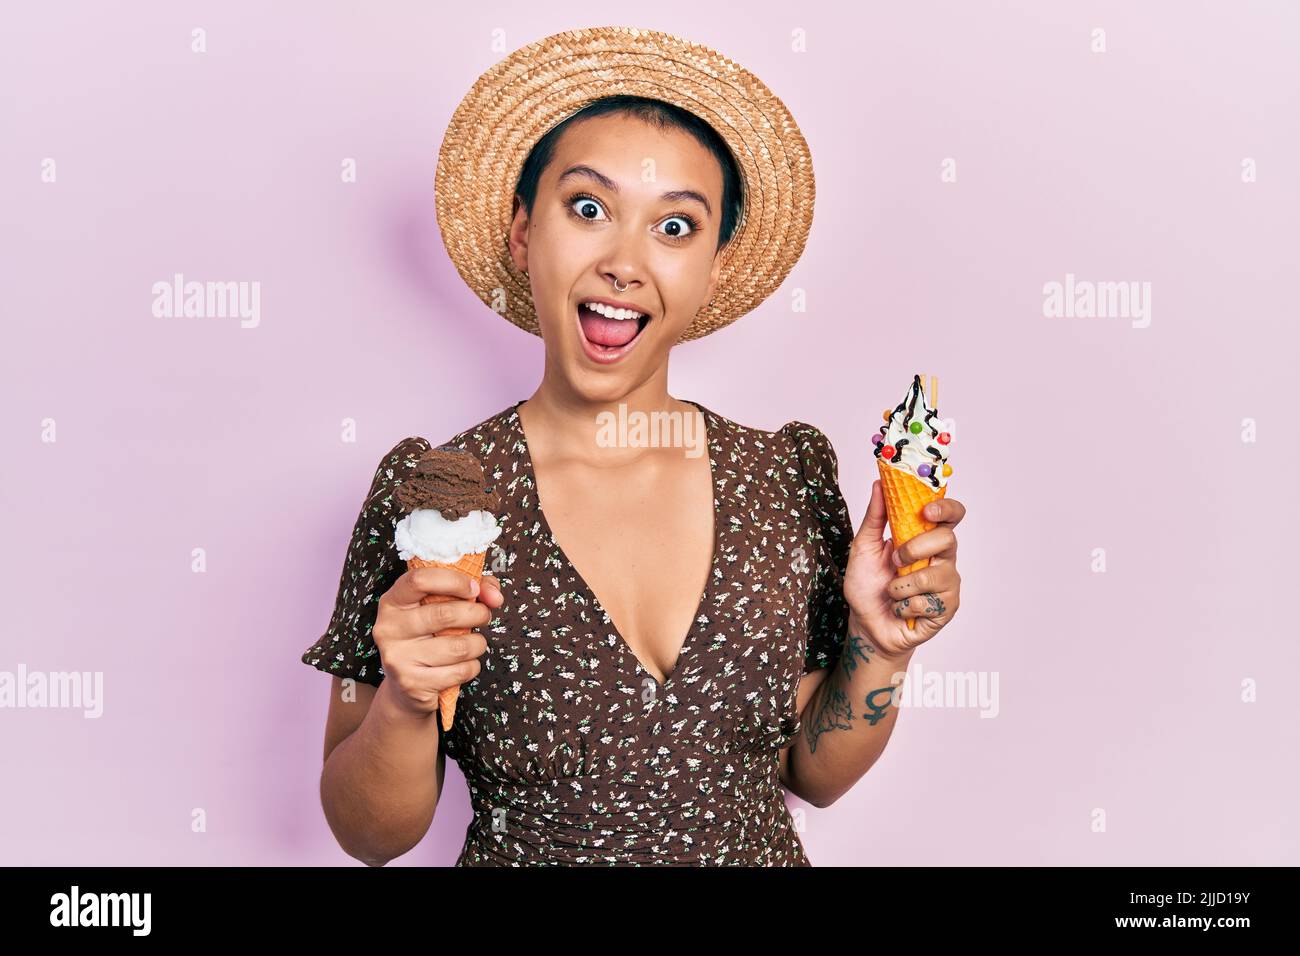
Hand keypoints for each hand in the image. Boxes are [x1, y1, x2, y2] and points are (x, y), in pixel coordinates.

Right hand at [371, 568, 504, 718]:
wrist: (405, 687)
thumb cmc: (429, 637)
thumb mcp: (442, 605)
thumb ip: (473, 590)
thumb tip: (495, 596)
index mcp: (393, 601)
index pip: (419, 579)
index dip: (453, 580)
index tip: (473, 588)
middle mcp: (389, 628)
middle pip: (445, 614)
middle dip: (477, 613)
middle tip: (483, 615)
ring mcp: (398, 657)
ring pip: (458, 646)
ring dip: (477, 643)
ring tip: (474, 643)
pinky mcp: (412, 683)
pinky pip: (460, 671)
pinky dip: (471, 667)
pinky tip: (462, 665)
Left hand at [841, 480, 963, 659]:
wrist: (865, 624)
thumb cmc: (867, 586)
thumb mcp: (863, 547)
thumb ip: (874, 517)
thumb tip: (879, 484)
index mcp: (925, 538)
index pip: (951, 515)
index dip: (946, 508)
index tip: (926, 511)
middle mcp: (942, 557)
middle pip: (948, 539)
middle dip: (915, 549)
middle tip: (896, 560)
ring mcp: (947, 583)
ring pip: (936, 574)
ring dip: (902, 585)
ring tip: (892, 591)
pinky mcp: (946, 608)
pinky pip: (928, 601)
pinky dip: (904, 606)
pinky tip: (901, 609)